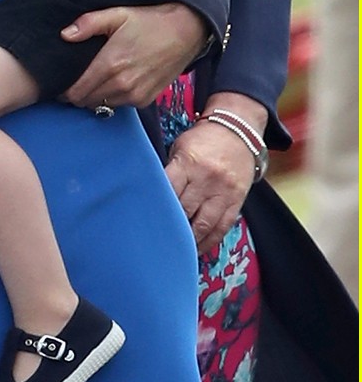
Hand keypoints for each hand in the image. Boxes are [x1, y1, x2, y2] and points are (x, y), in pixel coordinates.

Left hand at [60, 3, 208, 108]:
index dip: (64, 90)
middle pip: (85, 102)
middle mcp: (121, 84)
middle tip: (75, 81)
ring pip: (100, 106)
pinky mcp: (145, 100)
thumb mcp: (117, 14)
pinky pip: (118, 106)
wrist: (186, 31)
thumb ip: (88, 24)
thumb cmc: (150, 22)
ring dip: (93, 97)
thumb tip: (65, 35)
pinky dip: (111, 98)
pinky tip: (113, 83)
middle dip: (76, 94)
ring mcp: (135, 95)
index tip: (61, 83)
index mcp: (110, 64)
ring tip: (94, 81)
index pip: (76, 92)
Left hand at [165, 92, 265, 251]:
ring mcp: (223, 192)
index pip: (168, 189)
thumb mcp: (180, 147)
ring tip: (175, 251)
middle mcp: (207, 179)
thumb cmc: (202, 140)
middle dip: (170, 225)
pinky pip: (222, 227)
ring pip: (204, 224)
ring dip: (189, 240)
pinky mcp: (236, 201)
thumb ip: (170, 171)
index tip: (144, 221)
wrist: (238, 131)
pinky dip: (209, 241)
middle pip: (184, 210)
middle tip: (155, 240)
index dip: (157, 207)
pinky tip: (198, 249)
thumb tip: (153, 196)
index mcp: (188, 162)